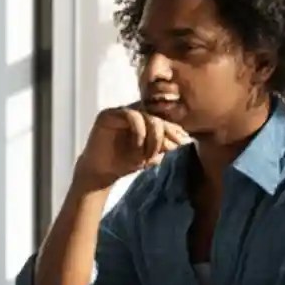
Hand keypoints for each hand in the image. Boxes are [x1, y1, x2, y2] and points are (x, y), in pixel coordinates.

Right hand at [72, 105, 189, 190]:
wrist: (101, 173)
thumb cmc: (124, 163)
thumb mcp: (150, 156)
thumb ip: (164, 146)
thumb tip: (184, 139)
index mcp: (144, 119)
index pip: (164, 119)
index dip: (175, 130)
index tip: (183, 143)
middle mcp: (134, 112)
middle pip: (158, 117)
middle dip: (162, 138)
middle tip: (157, 155)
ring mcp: (121, 111)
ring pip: (147, 116)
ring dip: (151, 139)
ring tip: (146, 156)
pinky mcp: (108, 114)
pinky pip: (131, 116)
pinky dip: (139, 133)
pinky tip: (137, 148)